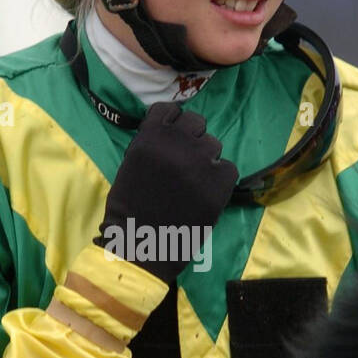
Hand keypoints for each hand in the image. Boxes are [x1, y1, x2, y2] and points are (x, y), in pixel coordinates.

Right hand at [96, 103, 237, 281]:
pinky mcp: (219, 184)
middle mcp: (177, 144)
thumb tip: (172, 131)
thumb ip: (151, 143)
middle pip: (196, 123)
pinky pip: (228, 168)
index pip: (170, 110)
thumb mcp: (131, 165)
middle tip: (185, 160)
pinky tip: (207, 191)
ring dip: (206, 158)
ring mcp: (200, 163)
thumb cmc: (129, 209)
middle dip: (192, 139)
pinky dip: (220, 178)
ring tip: (195, 180)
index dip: (172, 123)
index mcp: (150, 137)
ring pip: (214, 145)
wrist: (141, 247)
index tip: (172, 136)